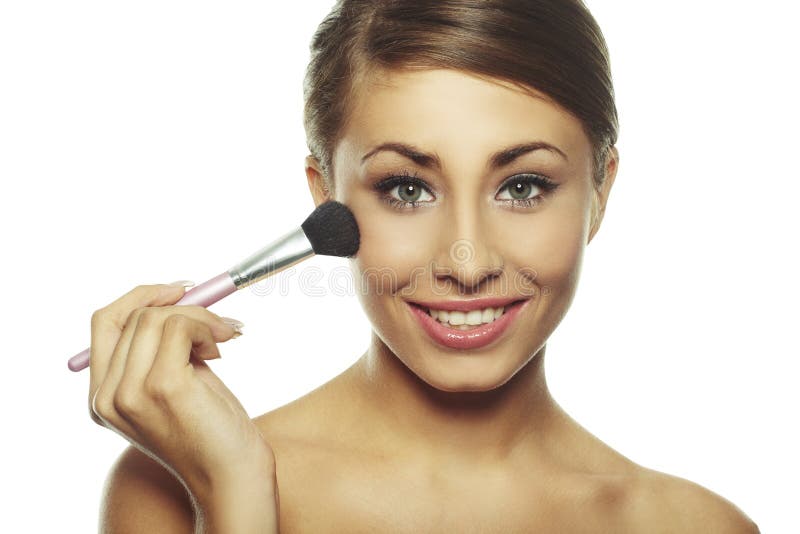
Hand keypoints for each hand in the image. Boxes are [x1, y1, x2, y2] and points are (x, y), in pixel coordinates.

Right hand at [88, 283, 275, 500]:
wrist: (232, 476)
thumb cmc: (210, 431)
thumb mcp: (174, 384)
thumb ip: (162, 349)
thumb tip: (177, 299)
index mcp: (102, 397)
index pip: (105, 322)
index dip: (141, 296)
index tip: (179, 291)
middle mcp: (107, 396)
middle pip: (133, 315)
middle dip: (181, 306)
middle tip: (216, 322)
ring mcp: (130, 392)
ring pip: (158, 318)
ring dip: (201, 318)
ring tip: (223, 341)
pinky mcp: (162, 386)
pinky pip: (181, 327)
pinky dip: (208, 327)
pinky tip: (223, 348)